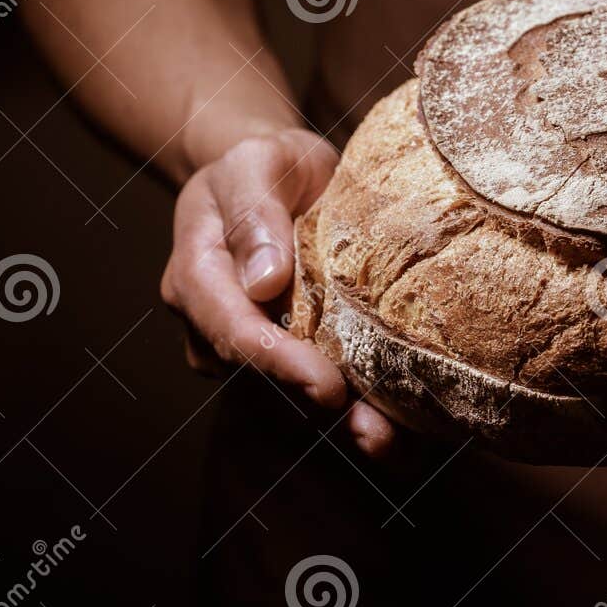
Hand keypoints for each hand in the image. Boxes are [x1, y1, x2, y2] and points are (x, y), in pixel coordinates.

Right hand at [158, 129, 396, 456]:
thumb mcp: (254, 163)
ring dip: (345, 422)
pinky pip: (323, 376)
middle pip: (266, 377)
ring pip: (294, 390)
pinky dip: (363, 402)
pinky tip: (408, 427)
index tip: (326, 386)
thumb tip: (263, 280)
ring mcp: (258, 338)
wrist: (278, 172)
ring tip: (393, 443)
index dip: (279, 364)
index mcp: (199, 278)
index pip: (234, 331)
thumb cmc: (262, 162)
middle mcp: (222, 320)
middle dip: (319, 408)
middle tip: (373, 434)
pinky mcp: (296, 342)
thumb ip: (252, 213)